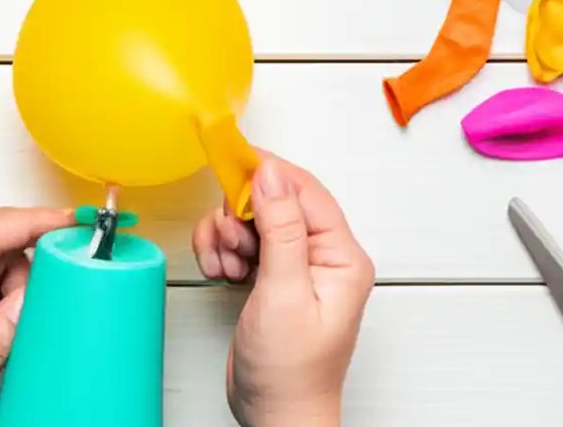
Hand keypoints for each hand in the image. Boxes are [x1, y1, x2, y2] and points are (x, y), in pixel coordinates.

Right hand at [192, 156, 374, 426]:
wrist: (276, 417)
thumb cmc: (293, 373)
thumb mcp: (284, 293)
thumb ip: (281, 228)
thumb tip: (272, 175)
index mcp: (341, 255)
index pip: (305, 190)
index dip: (266, 173)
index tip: (230, 161)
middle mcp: (322, 256)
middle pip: (274, 199)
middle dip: (239, 214)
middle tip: (230, 243)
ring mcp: (295, 266)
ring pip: (251, 218)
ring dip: (226, 234)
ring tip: (227, 266)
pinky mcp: (271, 276)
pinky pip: (240, 240)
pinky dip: (221, 249)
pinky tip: (222, 272)